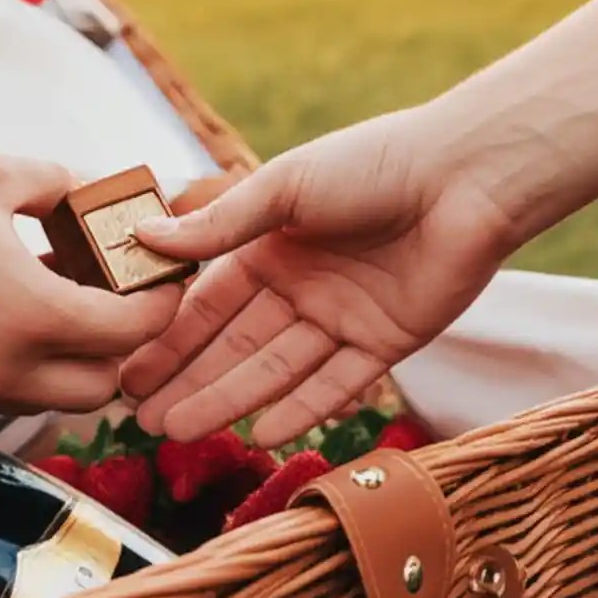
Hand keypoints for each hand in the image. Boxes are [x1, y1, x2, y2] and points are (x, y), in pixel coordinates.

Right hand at [0, 136, 180, 414]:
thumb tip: (94, 193)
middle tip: (116, 294)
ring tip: (56, 294)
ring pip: (46, 396)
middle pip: (100, 387)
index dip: (161, 304)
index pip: (132, 334)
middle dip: (121, 346)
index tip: (162, 276)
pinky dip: (15, 362)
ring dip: (67, 357)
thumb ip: (61, 187)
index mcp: (29, 316)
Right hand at [119, 109, 515, 447]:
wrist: (467, 174)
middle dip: (189, 383)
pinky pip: (336, 383)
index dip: (169, 340)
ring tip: (181, 432)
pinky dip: (301, 408)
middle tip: (143, 421)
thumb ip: (218, 225)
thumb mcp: (283, 188)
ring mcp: (340, 319)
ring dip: (229, 401)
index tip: (131, 373)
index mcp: (270, 248)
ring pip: (275, 370)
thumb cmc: (371, 163)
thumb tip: (143, 236)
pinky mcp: (385, 344)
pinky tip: (260, 434)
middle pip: (234, 347)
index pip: (208, 305)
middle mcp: (300, 289)